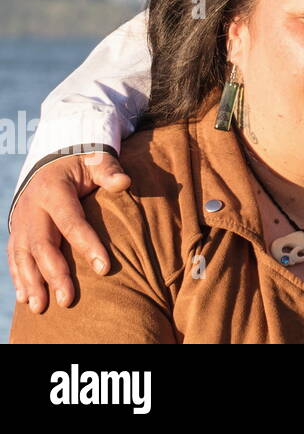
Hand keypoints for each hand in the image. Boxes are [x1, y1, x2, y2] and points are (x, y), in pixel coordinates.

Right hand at [7, 151, 129, 313]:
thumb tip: (124, 182)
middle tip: (68, 300)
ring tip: (41, 308)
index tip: (104, 268)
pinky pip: (14, 257)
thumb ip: (110, 170)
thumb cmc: (82, 163)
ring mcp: (20, 221)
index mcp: (54, 190)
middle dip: (54, 274)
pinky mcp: (16, 231)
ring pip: (22, 256)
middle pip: (41, 245)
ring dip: (31, 283)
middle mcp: (32, 208)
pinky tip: (26, 299)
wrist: (51, 160)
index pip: (72, 222)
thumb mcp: (96, 160)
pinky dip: (19, 278)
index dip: (87, 244)